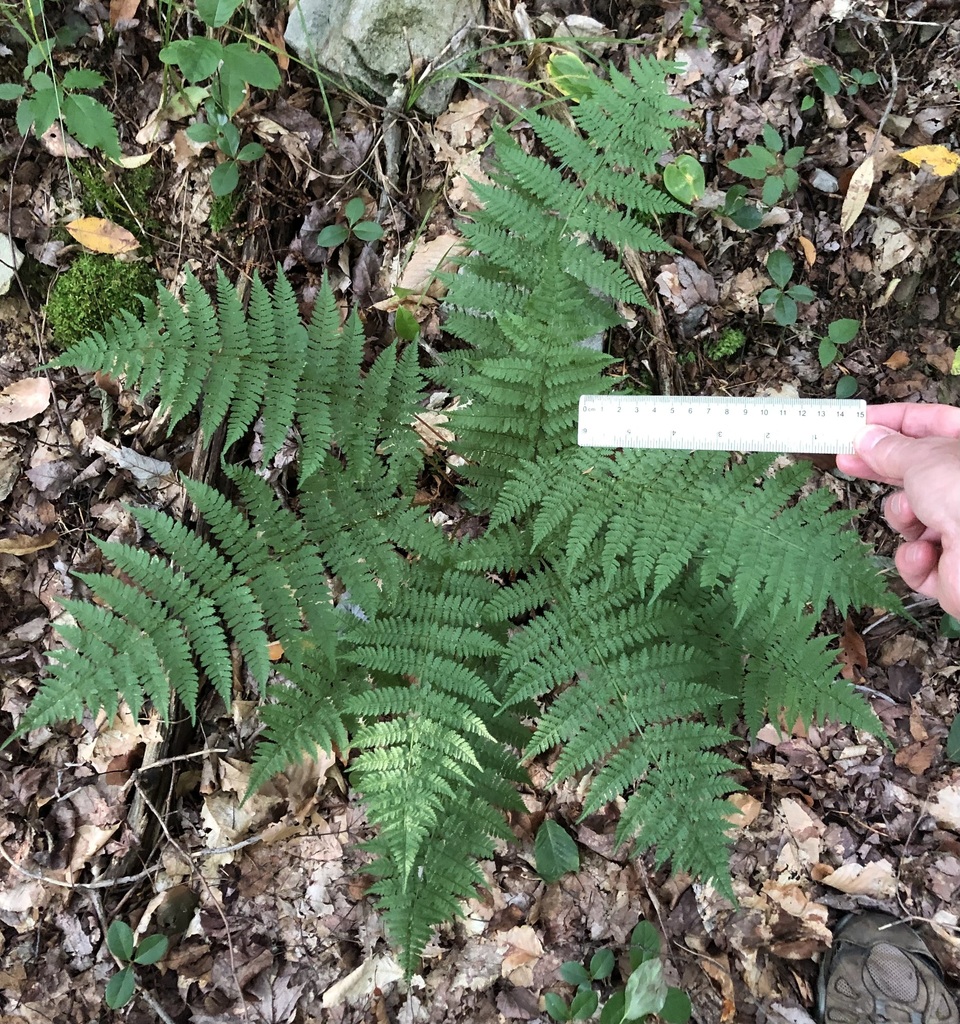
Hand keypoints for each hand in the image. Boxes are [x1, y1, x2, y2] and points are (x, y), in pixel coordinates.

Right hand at [835, 403, 959, 618]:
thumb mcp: (924, 459)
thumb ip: (891, 448)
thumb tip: (868, 438)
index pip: (931, 423)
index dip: (893, 421)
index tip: (860, 422)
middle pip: (916, 472)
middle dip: (881, 468)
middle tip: (848, 458)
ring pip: (909, 518)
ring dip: (903, 518)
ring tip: (915, 517)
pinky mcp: (951, 567)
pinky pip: (914, 557)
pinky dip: (914, 557)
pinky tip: (927, 552)